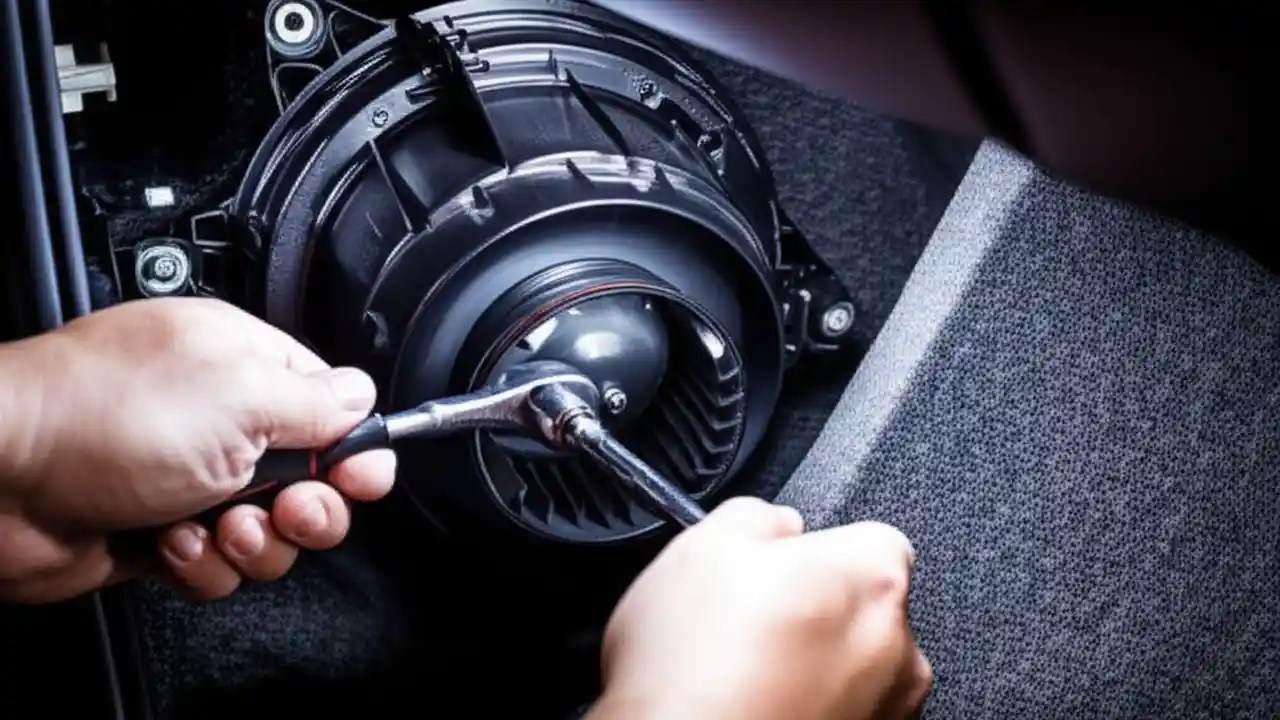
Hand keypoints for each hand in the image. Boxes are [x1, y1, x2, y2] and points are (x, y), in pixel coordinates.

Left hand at [0, 298, 394, 602]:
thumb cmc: (104, 418)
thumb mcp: (239, 395)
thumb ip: (317, 401)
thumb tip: (361, 398)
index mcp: (243, 366)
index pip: (330, 408)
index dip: (353, 447)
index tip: (359, 477)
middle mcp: (220, 421)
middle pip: (311, 479)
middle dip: (308, 507)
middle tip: (287, 508)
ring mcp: (190, 479)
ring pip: (269, 531)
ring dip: (251, 540)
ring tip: (214, 523)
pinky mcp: (162, 533)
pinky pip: (218, 565)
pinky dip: (199, 563)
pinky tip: (168, 540)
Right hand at [588, 497, 930, 719]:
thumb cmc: (698, 669)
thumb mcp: (702, 548)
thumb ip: (756, 517)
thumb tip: (772, 522)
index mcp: (873, 575)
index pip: (866, 539)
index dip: (812, 551)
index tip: (774, 567)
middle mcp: (900, 646)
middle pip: (863, 606)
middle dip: (815, 609)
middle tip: (749, 621)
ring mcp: (890, 709)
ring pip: (855, 668)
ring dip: (815, 666)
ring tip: (745, 675)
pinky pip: (845, 712)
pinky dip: (813, 709)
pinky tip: (758, 706)